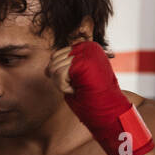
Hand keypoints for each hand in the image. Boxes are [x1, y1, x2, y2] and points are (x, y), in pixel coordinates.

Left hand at [56, 40, 153, 154]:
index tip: (74, 83)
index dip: (58, 74)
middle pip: (52, 62)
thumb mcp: (76, 79)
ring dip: (64, 85)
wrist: (108, 108)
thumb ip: (63, 69)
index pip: (55, 56)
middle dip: (60, 80)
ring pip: (54, 69)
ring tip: (80, 87)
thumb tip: (46, 68)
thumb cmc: (93, 97)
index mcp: (86, 47)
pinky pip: (59, 75)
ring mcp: (86, 52)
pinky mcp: (83, 61)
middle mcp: (86, 46)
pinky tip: (78, 89)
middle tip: (78, 87)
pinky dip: (65, 87)